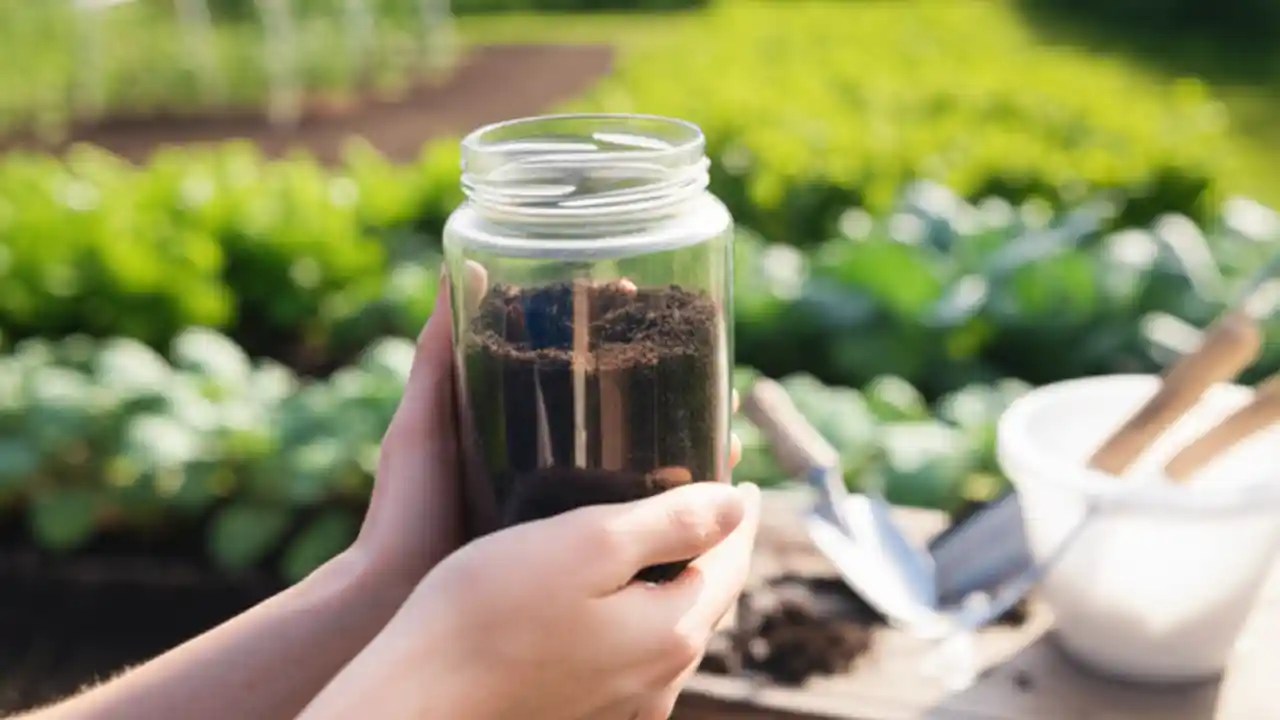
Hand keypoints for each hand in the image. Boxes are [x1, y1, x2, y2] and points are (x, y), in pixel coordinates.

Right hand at [301, 480, 761, 719]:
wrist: (417, 702)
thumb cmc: (488, 613)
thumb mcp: (587, 542)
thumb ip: (671, 522)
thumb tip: (737, 505)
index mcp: (670, 631)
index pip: (731, 563)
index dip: (738, 516)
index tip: (744, 481)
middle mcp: (655, 680)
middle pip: (705, 601)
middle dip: (713, 550)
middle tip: (710, 503)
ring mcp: (617, 706)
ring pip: (668, 635)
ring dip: (678, 588)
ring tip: (670, 549)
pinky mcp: (578, 713)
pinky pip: (631, 660)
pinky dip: (641, 621)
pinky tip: (616, 609)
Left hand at [346, 266, 742, 595]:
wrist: (392, 600)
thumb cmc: (403, 510)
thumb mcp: (421, 424)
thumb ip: (437, 356)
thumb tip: (460, 270)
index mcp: (519, 432)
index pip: (581, 377)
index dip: (615, 339)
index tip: (646, 301)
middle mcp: (553, 472)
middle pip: (627, 428)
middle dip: (673, 402)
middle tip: (713, 379)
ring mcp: (568, 515)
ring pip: (645, 479)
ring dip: (689, 456)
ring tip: (727, 437)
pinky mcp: (577, 556)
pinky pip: (637, 531)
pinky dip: (675, 514)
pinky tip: (708, 503)